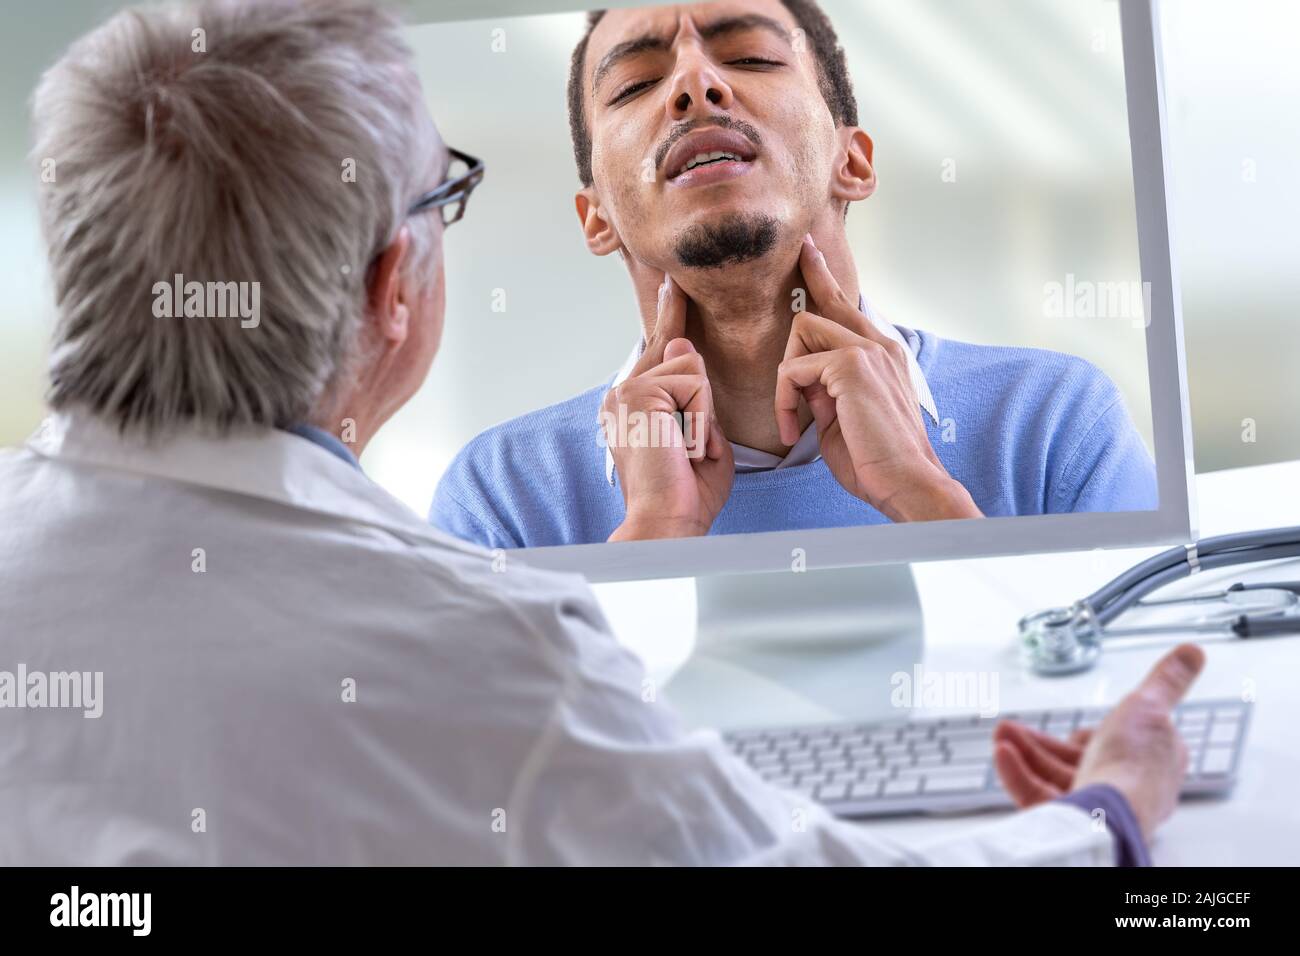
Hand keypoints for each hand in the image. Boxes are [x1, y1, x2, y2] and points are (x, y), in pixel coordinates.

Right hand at [605, 275, 733, 540]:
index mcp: (631, 405)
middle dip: (693, 381)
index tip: (673, 285)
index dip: (668, 318)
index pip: (656, 352)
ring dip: (702, 413)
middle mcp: (621, 394)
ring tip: (688, 448)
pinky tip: (684, 444)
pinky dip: (700, 417)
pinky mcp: (639, 393)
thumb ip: (696, 397)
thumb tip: (683, 347)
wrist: (666, 521)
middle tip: (690, 393)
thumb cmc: (685, 493)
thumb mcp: (701, 437)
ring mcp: (626, 391)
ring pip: (691, 368)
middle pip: (674, 349)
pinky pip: (694, 382)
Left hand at [776, 235, 979, 521]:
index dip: (822, 275)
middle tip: (790, 404)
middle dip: (789, 355)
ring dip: (786, 379)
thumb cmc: (876, 461)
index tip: (807, 250)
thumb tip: (803, 379)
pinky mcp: (850, 364)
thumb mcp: (843, 418)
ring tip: (794, 420)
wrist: (905, 482)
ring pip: (801, 331)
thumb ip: (826, 390)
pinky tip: (793, 430)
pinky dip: (783, 401)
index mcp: (883, 353)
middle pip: (814, 311)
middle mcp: (878, 343)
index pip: (846, 303)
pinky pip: (793, 369)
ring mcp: (867, 349)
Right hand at [994, 643, 1206, 839]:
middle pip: (1078, 761)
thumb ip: (1166, 681)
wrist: (1106, 811)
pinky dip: (1018, 774)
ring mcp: (1096, 806)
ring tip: (1003, 736)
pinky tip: (1004, 756)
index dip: (1097, 733)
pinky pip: (1038, 796)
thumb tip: (1193, 652)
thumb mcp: (1148, 704)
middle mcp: (1126, 790)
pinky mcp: (1070, 820)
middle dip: (1044, 741)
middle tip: (1019, 728)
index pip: (1123, 746)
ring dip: (1026, 751)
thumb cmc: (1132, 765)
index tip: (1077, 728)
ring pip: (1054, 776)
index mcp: (1152, 765)